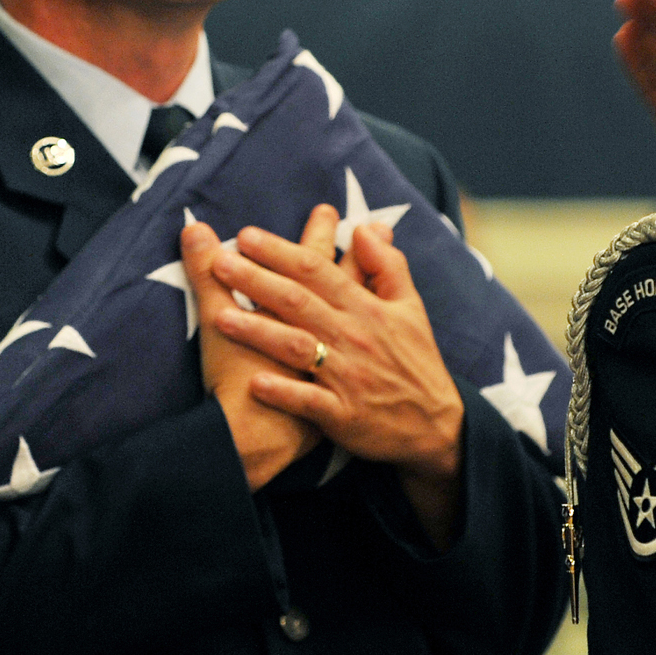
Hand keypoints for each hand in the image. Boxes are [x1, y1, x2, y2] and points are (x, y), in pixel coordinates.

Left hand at [209, 221, 463, 548]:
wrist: (436, 426)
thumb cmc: (417, 362)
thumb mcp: (412, 307)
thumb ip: (388, 265)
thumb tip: (365, 228)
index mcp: (367, 309)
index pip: (318, 271)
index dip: (281, 252)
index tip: (247, 235)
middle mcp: (354, 338)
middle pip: (298, 302)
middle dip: (257, 280)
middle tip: (219, 263)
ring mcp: (347, 377)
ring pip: (297, 347)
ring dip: (259, 330)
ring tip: (220, 317)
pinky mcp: (342, 415)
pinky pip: (308, 401)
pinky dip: (282, 392)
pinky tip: (254, 382)